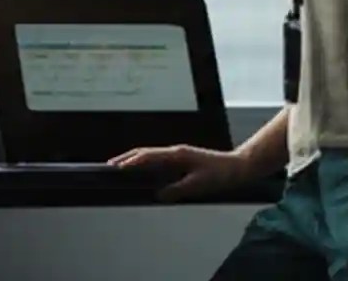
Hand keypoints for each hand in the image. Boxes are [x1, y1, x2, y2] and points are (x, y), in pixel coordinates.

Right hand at [107, 144, 253, 201]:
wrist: (238, 167)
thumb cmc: (220, 175)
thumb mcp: (199, 185)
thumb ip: (178, 189)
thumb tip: (158, 195)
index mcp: (176, 155)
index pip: (148, 156)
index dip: (131, 162)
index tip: (115, 167)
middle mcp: (175, 151)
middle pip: (145, 151)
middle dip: (127, 157)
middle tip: (110, 165)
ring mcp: (179, 154)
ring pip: (151, 154)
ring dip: (135, 159)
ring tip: (120, 167)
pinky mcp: (182, 159)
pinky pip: (158, 159)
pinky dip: (146, 162)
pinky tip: (143, 170)